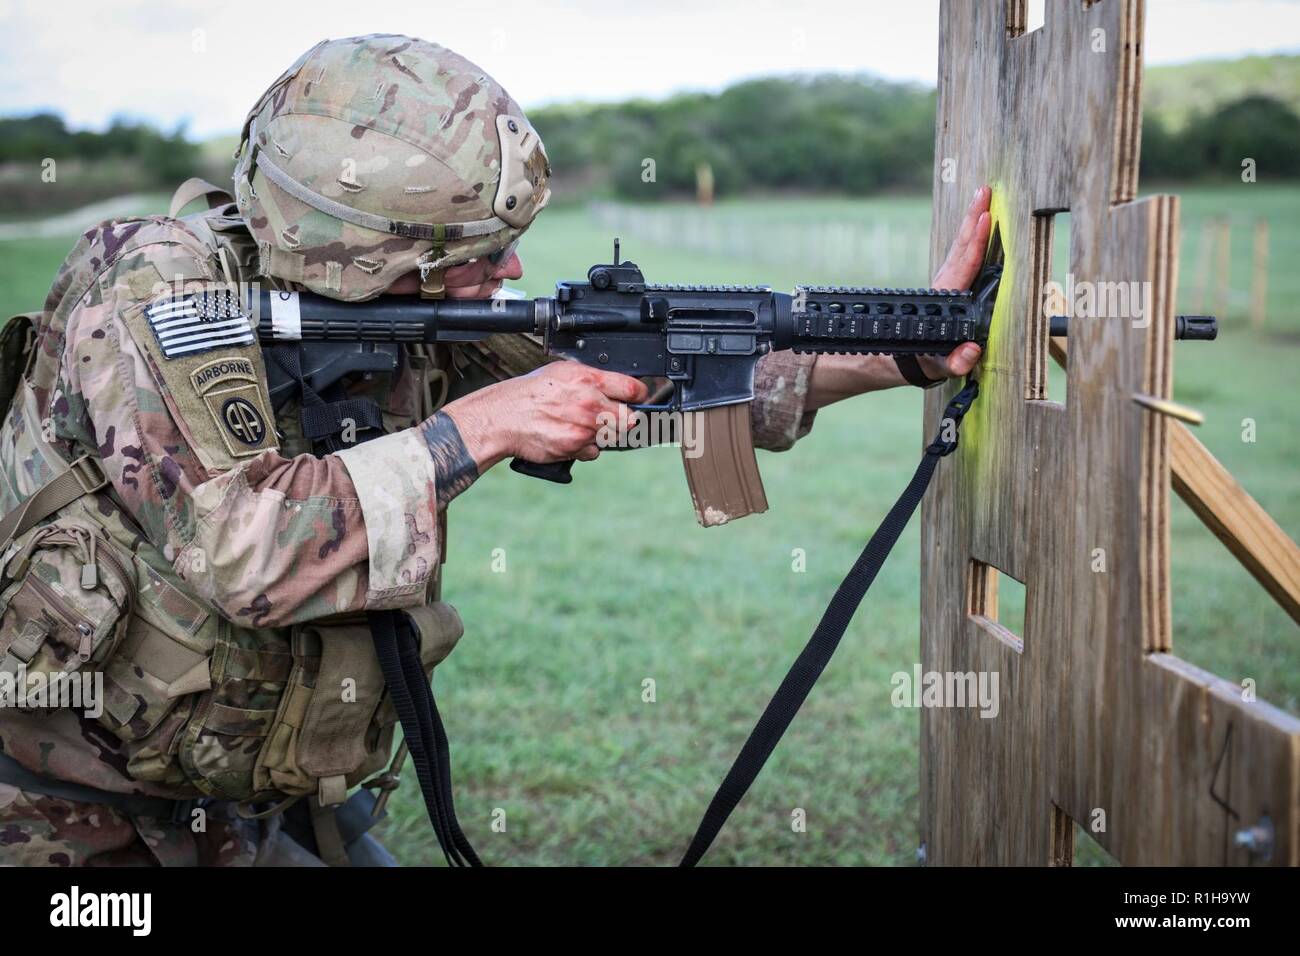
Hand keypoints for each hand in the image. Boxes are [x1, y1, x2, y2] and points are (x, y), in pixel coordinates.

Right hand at [444, 360, 648, 468]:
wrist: (503, 418)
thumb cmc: (530, 394)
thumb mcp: (563, 372)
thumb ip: (594, 380)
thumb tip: (618, 388)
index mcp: (589, 380)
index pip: (633, 389)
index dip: (640, 396)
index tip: (639, 400)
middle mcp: (590, 403)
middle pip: (629, 417)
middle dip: (621, 419)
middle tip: (605, 417)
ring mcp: (585, 427)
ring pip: (612, 436)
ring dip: (601, 434)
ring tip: (577, 424)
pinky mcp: (576, 446)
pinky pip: (594, 451)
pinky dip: (585, 447)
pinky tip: (568, 436)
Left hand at [918, 185, 991, 379]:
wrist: (902, 358)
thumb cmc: (924, 360)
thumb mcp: (938, 365)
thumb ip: (954, 361)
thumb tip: (970, 351)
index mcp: (946, 301)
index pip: (964, 267)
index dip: (975, 243)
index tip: (985, 219)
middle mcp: (945, 287)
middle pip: (960, 247)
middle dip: (972, 219)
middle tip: (983, 191)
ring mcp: (946, 283)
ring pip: (959, 247)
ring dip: (971, 222)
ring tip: (981, 197)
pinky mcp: (948, 285)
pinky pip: (961, 254)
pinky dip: (969, 236)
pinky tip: (976, 222)